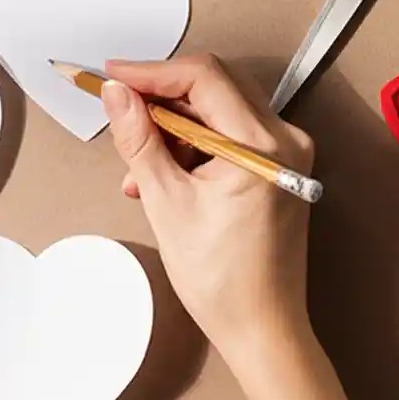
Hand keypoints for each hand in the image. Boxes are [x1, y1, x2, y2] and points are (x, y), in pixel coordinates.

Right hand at [102, 56, 314, 352]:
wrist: (261, 327)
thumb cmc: (221, 279)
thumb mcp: (166, 202)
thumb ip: (139, 140)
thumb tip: (117, 95)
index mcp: (263, 145)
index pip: (204, 78)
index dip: (152, 72)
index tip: (112, 77)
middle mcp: (285, 139)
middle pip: (213, 89)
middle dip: (161, 100)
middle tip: (119, 112)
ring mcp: (286, 154)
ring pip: (218, 113)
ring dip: (173, 130)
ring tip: (139, 170)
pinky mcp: (278, 169)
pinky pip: (229, 138)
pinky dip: (193, 149)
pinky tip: (163, 178)